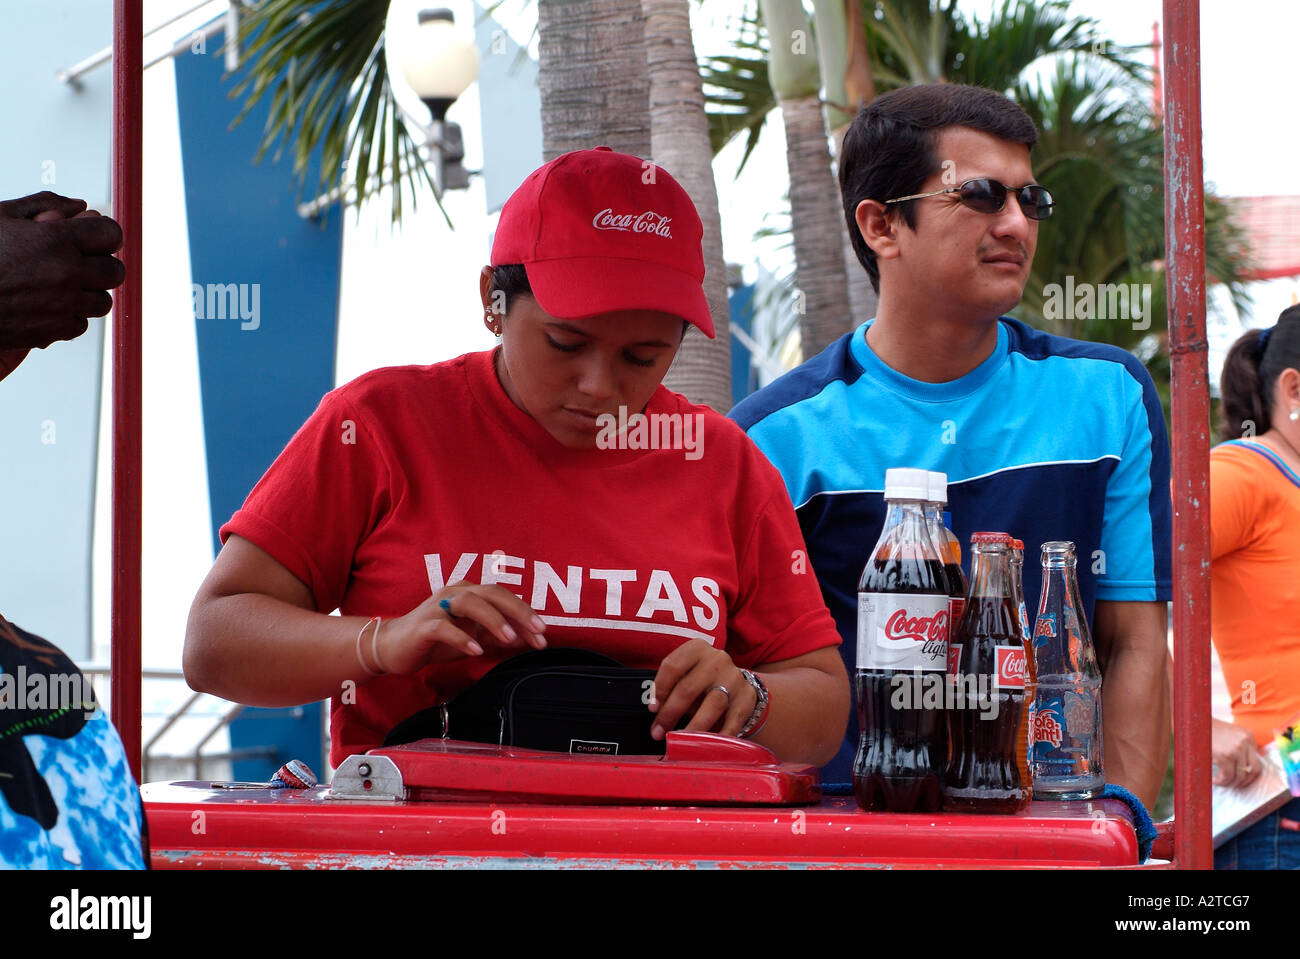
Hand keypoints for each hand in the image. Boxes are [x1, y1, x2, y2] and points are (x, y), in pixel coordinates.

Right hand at [0, 191, 125, 351]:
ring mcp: (62, 304)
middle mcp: (65, 272)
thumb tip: (79, 207)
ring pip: (103, 301)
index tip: (94, 238)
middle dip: (100, 264)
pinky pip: (81, 324)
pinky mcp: (53, 330)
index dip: (103, 234)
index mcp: (55, 239)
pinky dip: (69, 316)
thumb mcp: (1, 216)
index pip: (112, 234)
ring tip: (62, 285)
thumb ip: (44, 204)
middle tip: (81, 262)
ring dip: (88, 293)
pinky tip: (49, 305)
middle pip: (114, 271)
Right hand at [376, 583, 547, 673]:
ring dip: (492, 620)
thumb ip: (496, 635)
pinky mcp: (422, 625)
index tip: (543, 634)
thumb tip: (527, 638)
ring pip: (469, 604)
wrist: (393, 647)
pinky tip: (476, 651)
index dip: (525, 613)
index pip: (503, 597)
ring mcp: (437, 607)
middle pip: (491, 593)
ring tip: (509, 639)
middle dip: (517, 610)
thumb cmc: (436, 640)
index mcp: (469, 592)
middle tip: (537, 630)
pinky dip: (461, 638)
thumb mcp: (472, 636)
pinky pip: (443, 628)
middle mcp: (454, 593)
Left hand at [649, 640, 756, 740]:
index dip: (659, 688)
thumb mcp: (687, 674)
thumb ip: (671, 687)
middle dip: (670, 713)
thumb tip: (656, 710)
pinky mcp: (748, 697)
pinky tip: (707, 745)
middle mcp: (717, 659)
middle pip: (689, 687)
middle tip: (659, 732)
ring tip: (682, 741)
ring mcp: (735, 678)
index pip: (673, 665)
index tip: (652, 708)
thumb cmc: (703, 681)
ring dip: (694, 726)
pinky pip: (732, 720)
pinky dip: (719, 735)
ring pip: (713, 704)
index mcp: (697, 649)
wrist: (737, 684)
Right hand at [1211, 717, 1262, 787]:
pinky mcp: (1225, 756)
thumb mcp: (1229, 734)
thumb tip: (1245, 769)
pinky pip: (1228, 776)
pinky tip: (1214, 780)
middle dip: (1244, 782)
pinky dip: (1222, 782)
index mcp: (1248, 735)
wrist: (1191, 722)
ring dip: (1230, 783)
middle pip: (1254, 770)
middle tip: (1233, 784)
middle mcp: (1246, 741)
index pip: (1258, 761)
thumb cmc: (1207, 730)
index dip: (1249, 774)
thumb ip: (1240, 746)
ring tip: (1219, 781)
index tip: (1239, 778)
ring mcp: (1236, 749)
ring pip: (1241, 776)